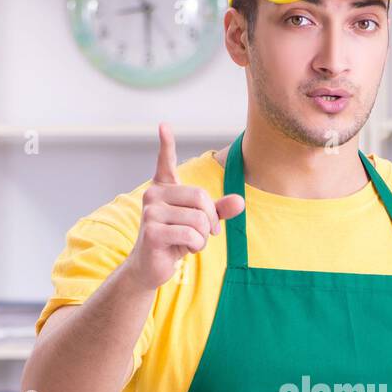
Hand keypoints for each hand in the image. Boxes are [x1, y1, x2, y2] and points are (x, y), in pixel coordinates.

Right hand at [126, 123, 245, 288]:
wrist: (152, 266)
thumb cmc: (177, 239)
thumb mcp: (201, 222)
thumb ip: (220, 210)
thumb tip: (240, 201)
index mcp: (163, 188)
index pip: (165, 162)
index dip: (167, 144)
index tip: (164, 125)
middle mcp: (153, 195)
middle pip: (200, 198)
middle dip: (211, 220)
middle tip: (206, 233)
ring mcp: (150, 213)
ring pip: (198, 219)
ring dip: (203, 236)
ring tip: (191, 242)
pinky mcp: (152, 232)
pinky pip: (191, 235)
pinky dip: (196, 246)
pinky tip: (184, 250)